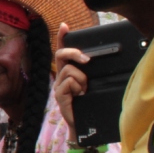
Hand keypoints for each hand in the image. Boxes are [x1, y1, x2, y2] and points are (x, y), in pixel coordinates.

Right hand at [53, 23, 89, 138]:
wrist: (85, 126)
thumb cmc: (90, 104)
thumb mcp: (93, 84)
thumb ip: (91, 73)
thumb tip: (95, 60)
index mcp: (69, 72)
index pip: (63, 51)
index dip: (62, 38)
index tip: (64, 26)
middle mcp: (60, 77)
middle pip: (61, 55)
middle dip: (74, 53)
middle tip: (88, 60)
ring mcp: (58, 85)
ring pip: (70, 71)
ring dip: (82, 79)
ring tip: (85, 91)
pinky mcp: (59, 95)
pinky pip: (69, 82)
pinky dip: (78, 87)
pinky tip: (80, 95)